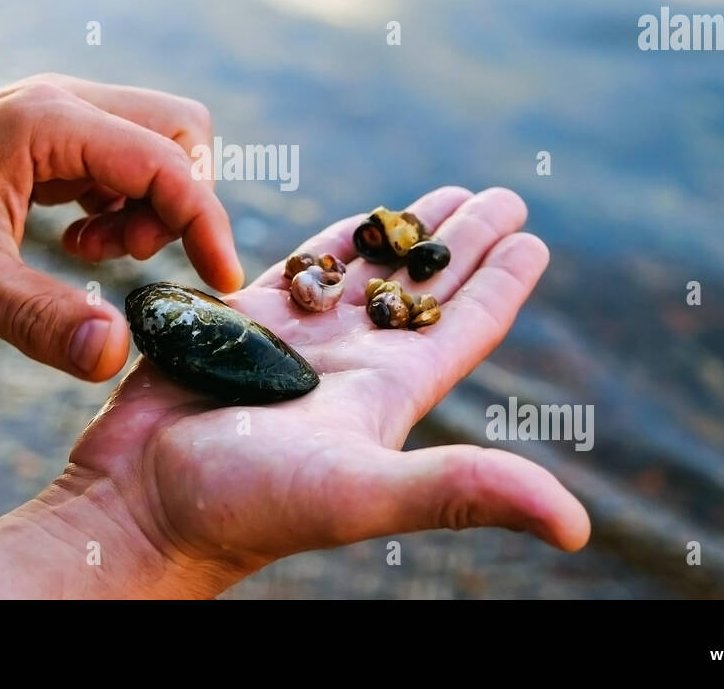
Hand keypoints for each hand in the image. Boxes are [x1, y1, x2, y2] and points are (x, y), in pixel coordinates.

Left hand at [0, 74, 243, 379]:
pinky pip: (121, 157)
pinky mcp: (49, 135)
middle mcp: (64, 103)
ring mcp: (57, 114)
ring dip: (149, 204)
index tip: (220, 281)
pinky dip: (121, 202)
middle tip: (131, 258)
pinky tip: (71, 240)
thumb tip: (116, 355)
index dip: (207, 222)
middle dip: (180, 200)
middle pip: (179, 131)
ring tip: (87, 253)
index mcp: (50, 122)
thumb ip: (40, 317)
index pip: (168, 161)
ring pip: (156, 142)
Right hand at [63, 185, 589, 585]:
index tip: (536, 240)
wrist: (145, 504)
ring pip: (366, 272)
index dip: (502, 282)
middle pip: (425, 287)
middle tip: (505, 196)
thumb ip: (462, 491)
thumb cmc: (249, 503)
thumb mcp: (364, 491)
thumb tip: (579, 528)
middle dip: (465, 241)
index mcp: (391, 389)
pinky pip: (299, 270)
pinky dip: (332, 243)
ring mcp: (297, 342)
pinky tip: (356, 224)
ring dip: (406, 235)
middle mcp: (352, 362)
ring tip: (444, 195)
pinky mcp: (241, 326)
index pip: (464, 324)